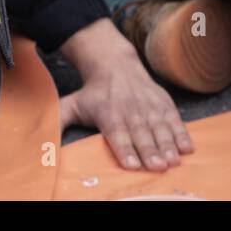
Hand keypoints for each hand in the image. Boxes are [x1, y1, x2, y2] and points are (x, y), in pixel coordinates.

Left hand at [59, 20, 193, 170]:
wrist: (116, 64)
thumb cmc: (93, 92)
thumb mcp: (72, 103)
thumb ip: (59, 120)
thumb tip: (41, 139)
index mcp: (108, 113)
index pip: (117, 134)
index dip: (124, 149)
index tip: (131, 164)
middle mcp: (130, 109)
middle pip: (141, 134)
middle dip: (151, 151)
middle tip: (158, 167)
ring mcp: (149, 105)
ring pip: (160, 128)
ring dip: (169, 145)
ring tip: (174, 160)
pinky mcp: (163, 103)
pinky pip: (175, 120)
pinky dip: (183, 133)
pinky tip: (188, 148)